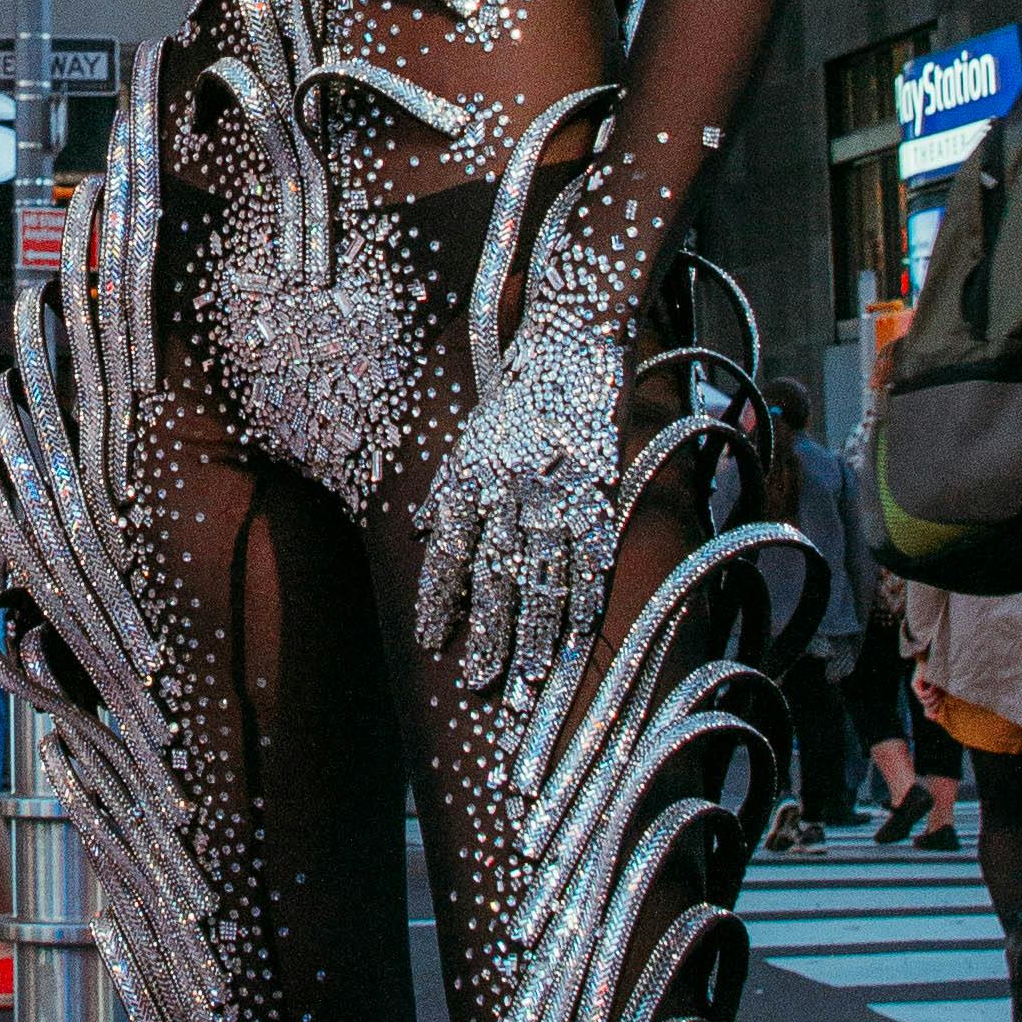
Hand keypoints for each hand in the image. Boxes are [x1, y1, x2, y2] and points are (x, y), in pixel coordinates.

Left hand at [416, 289, 627, 702]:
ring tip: (524, 677)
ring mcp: (555, 493)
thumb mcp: (470, 432)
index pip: (449, 550)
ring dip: (534, 632)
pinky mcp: (598, 491)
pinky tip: (576, 636)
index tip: (429, 640)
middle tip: (477, 682)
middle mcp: (507, 490)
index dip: (439, 598)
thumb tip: (424, 529)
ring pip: (542, 576)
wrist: (572, 340)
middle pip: (494, 576)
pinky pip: (590, 557)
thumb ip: (447, 485)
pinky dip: (584, 599)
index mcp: (472, 476)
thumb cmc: (517, 388)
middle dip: (484, 634)